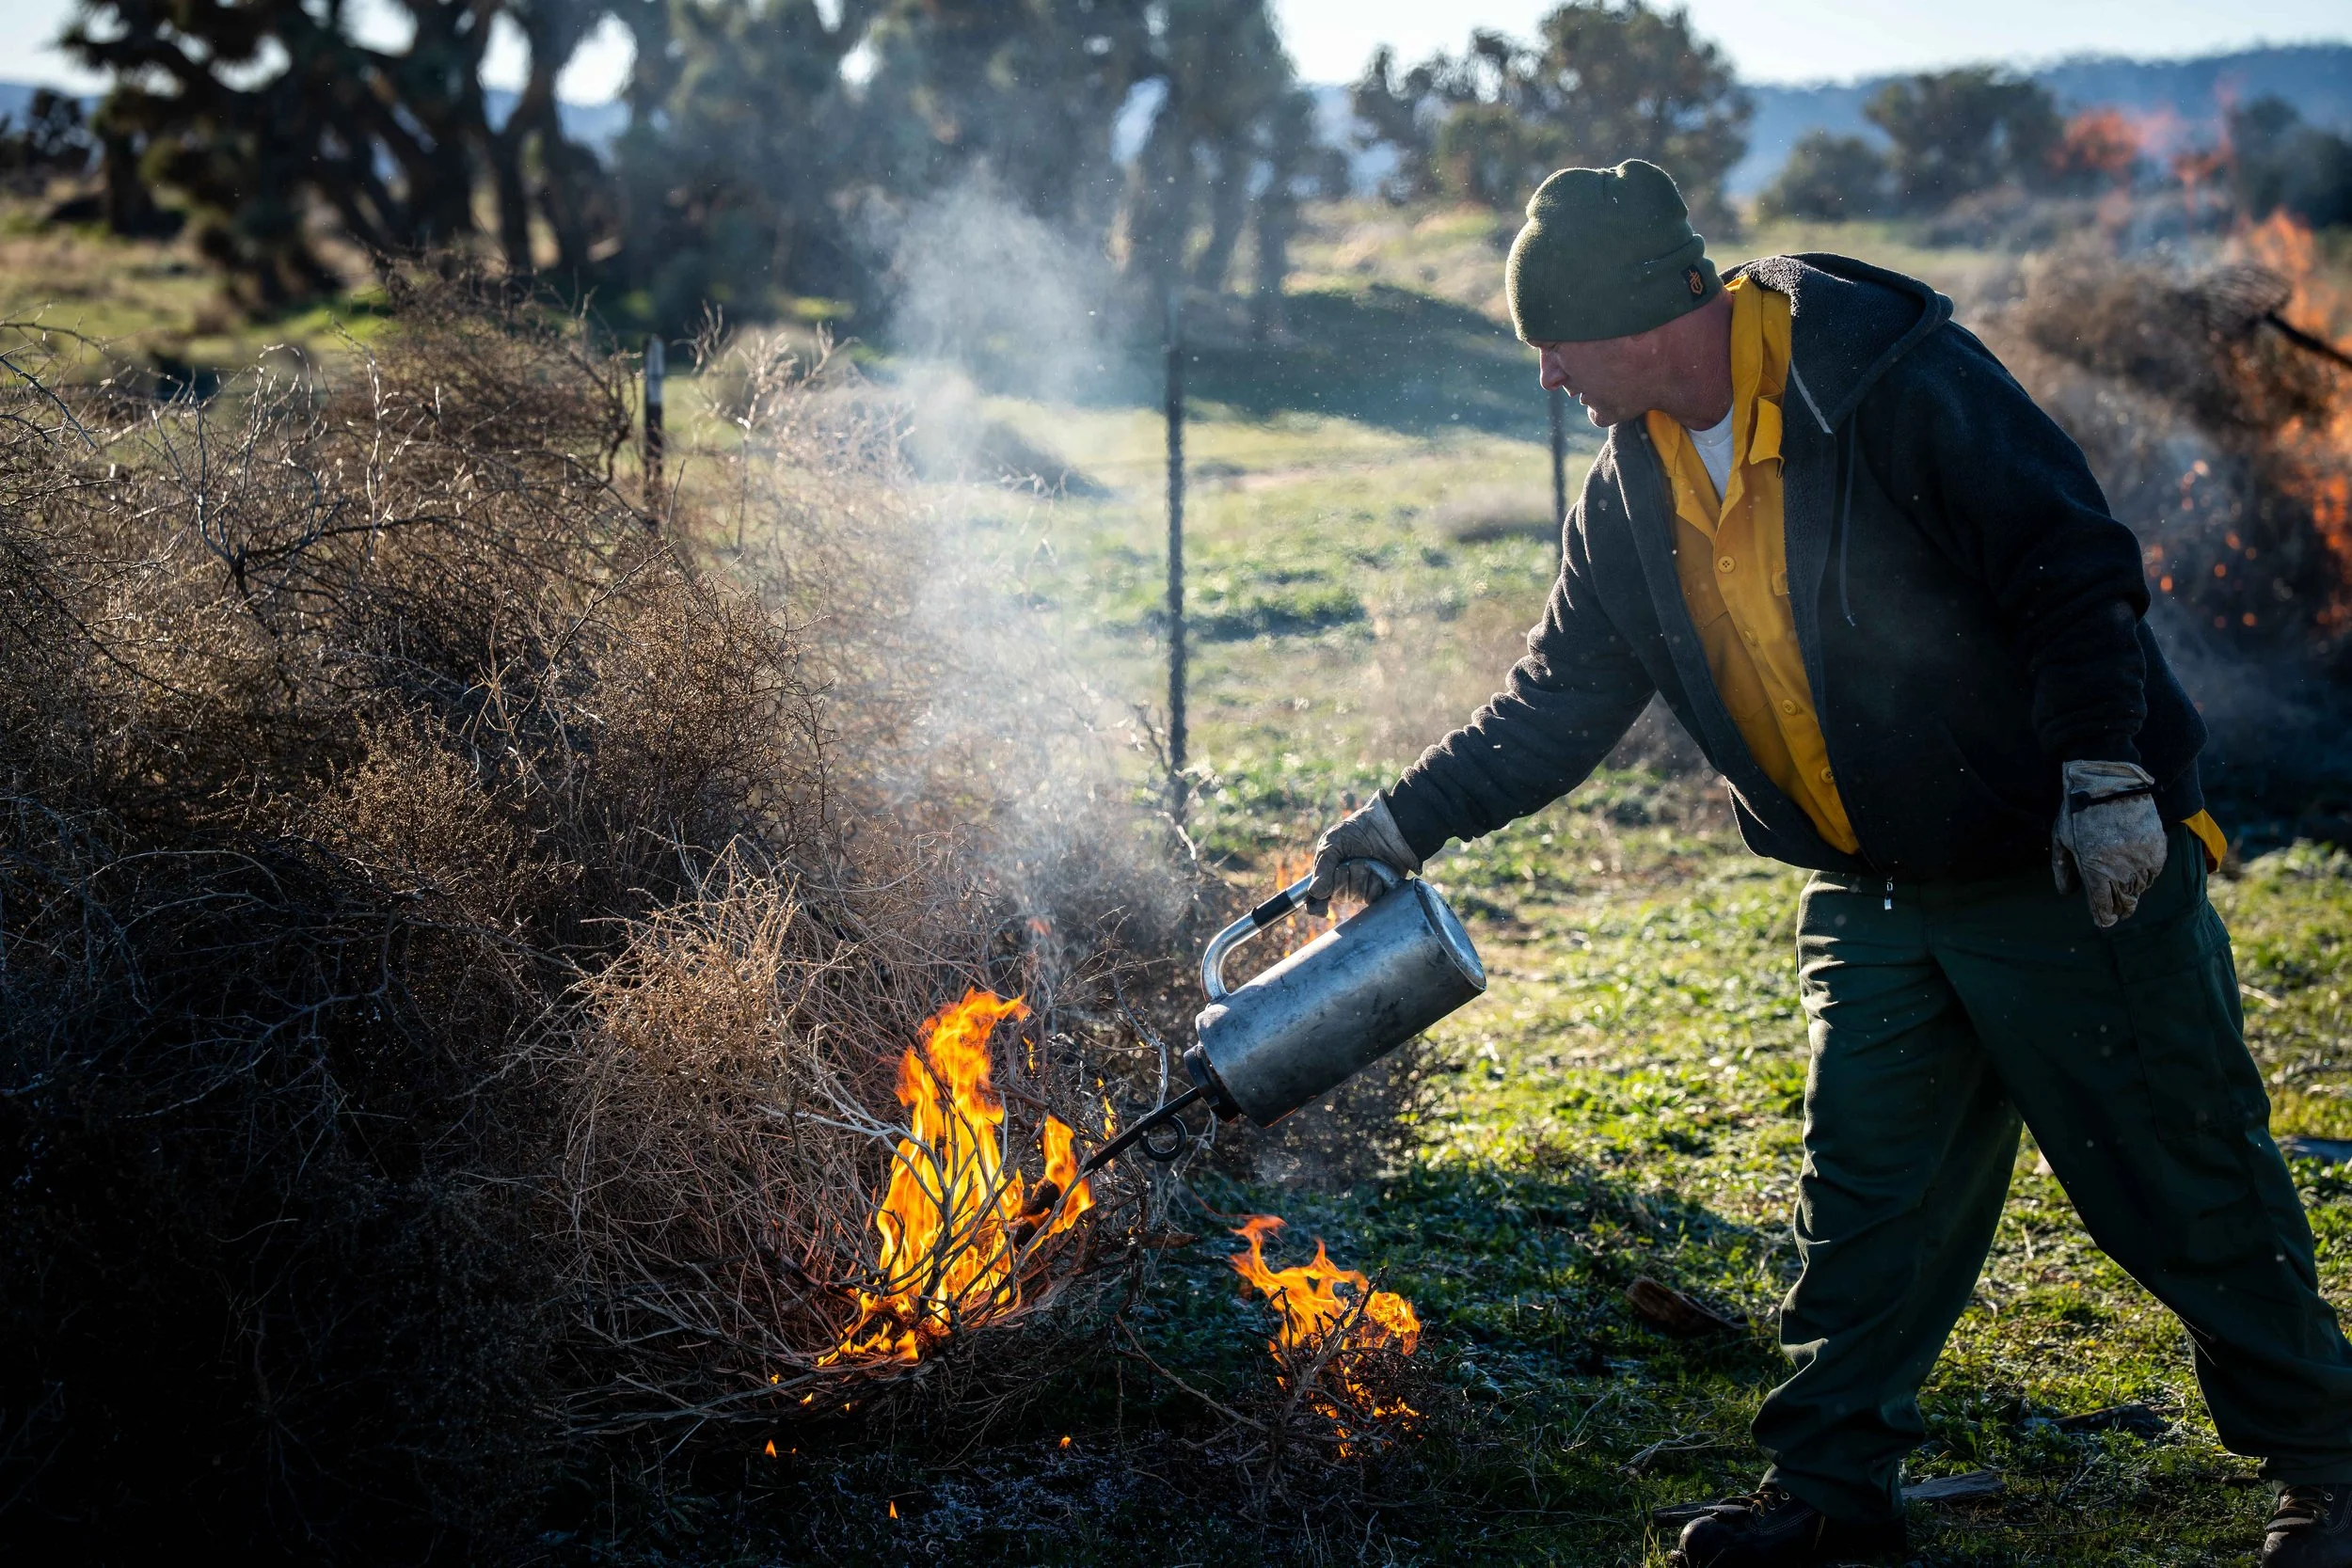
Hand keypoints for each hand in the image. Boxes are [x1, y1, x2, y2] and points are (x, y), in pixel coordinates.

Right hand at [1305, 796, 1420, 915]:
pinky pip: (1372, 898)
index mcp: (1327, 875)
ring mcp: (1361, 889)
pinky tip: (1377, 873)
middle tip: (1349, 863)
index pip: (1316, 900)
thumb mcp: (1332, 843)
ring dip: (1360, 877)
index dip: (1316, 907)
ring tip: (1366, 863)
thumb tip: (1315, 893)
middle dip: (1343, 878)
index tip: (1321, 908)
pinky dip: (1374, 884)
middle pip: (1337, 897)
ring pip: (1355, 896)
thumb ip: (1322, 866)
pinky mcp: (1378, 890)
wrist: (1385, 827)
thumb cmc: (1356, 832)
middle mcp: (1343, 886)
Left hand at [2051, 759, 2167, 927]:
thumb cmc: (2077, 810)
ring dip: (2133, 892)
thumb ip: (2063, 868)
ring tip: (2127, 893)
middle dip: (2122, 909)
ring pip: (2141, 887)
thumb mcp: (2061, 838)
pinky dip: (2146, 876)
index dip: (2104, 916)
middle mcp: (2121, 868)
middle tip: (2119, 913)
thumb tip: (2067, 892)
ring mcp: (2141, 857)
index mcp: (2094, 869)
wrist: (2108, 781)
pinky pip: (2154, 871)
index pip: (2103, 904)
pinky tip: (2138, 874)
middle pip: (2125, 900)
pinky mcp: (2157, 846)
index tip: (2105, 922)